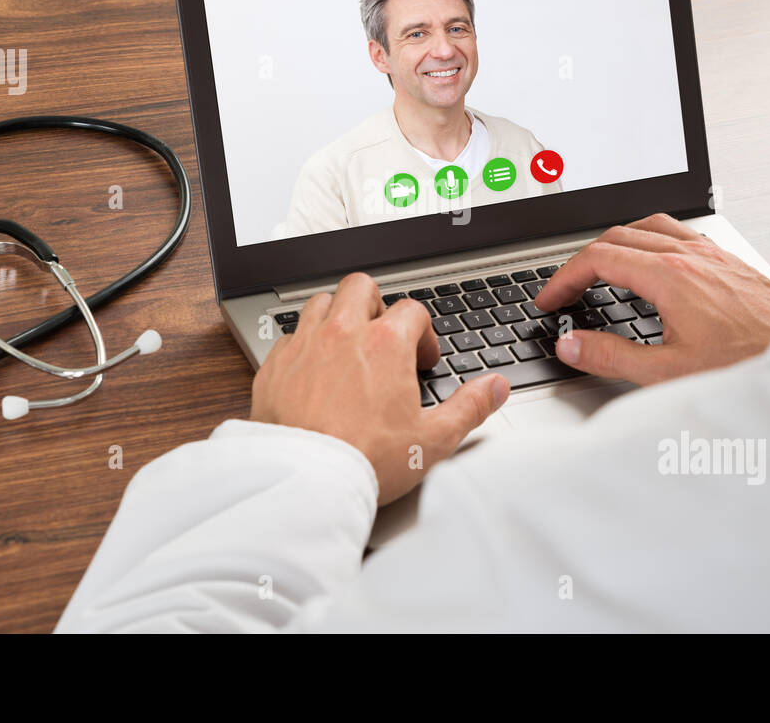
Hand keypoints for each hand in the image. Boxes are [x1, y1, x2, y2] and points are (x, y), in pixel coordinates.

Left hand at [250, 272, 509, 504]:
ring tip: (347, 347)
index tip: (421, 361)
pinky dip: (303, 347)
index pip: (411, 310)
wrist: (306, 481)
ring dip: (336, 316)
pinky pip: (289, 337)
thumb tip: (495, 388)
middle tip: (383, 336)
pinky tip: (312, 373)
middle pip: (360, 286)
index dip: (423, 333)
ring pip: (320, 303)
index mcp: (385, 345)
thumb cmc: (365, 461)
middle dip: (376, 305)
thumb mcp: (433, 439)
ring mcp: (304, 346)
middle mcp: (342, 334)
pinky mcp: (274, 365)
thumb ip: (470, 407)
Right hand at [534, 213, 769, 385]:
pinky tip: (654, 263)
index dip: (564, 278)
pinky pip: (679, 233)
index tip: (552, 299)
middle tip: (567, 289)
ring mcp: (711, 255)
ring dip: (616, 242)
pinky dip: (651, 241)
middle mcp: (690, 256)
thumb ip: (611, 357)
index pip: (599, 258)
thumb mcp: (667, 372)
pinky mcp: (728, 261)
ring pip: (649, 226)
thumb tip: (572, 346)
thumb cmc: (746, 364)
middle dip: (583, 261)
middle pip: (618, 236)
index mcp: (669, 277)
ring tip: (601, 267)